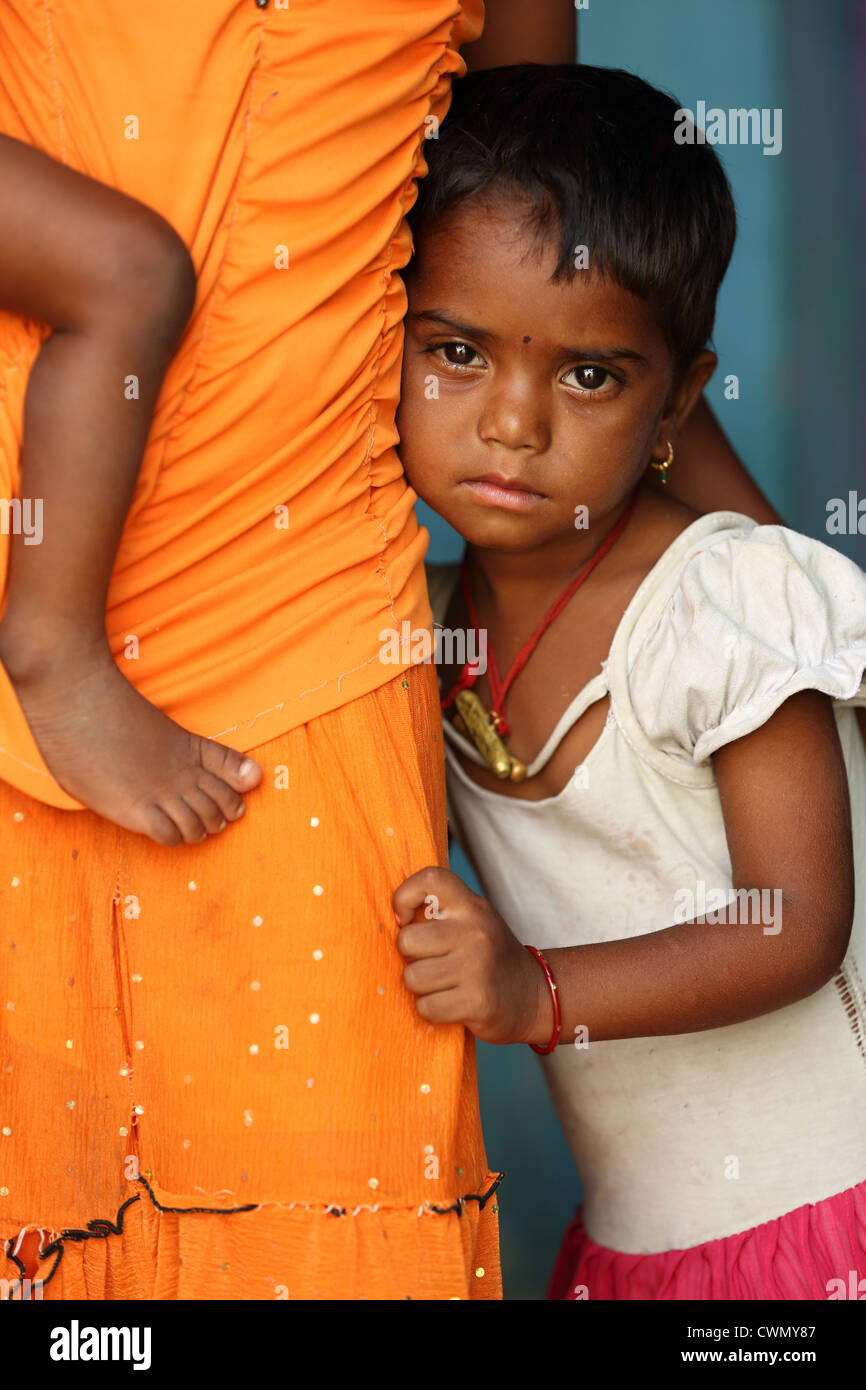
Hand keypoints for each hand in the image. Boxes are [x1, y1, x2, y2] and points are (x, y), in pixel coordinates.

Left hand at [393, 866, 549, 1045]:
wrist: (534, 996)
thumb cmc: (488, 956)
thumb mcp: (472, 921)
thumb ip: (438, 913)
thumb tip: (391, 921)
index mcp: (472, 906)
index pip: (430, 879)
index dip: (404, 896)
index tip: (406, 920)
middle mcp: (475, 931)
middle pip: (407, 940)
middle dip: (410, 958)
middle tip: (431, 963)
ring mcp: (477, 967)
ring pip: (412, 978)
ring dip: (421, 988)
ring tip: (443, 985)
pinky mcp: (477, 1002)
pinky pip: (426, 1007)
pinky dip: (432, 1010)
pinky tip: (451, 1004)